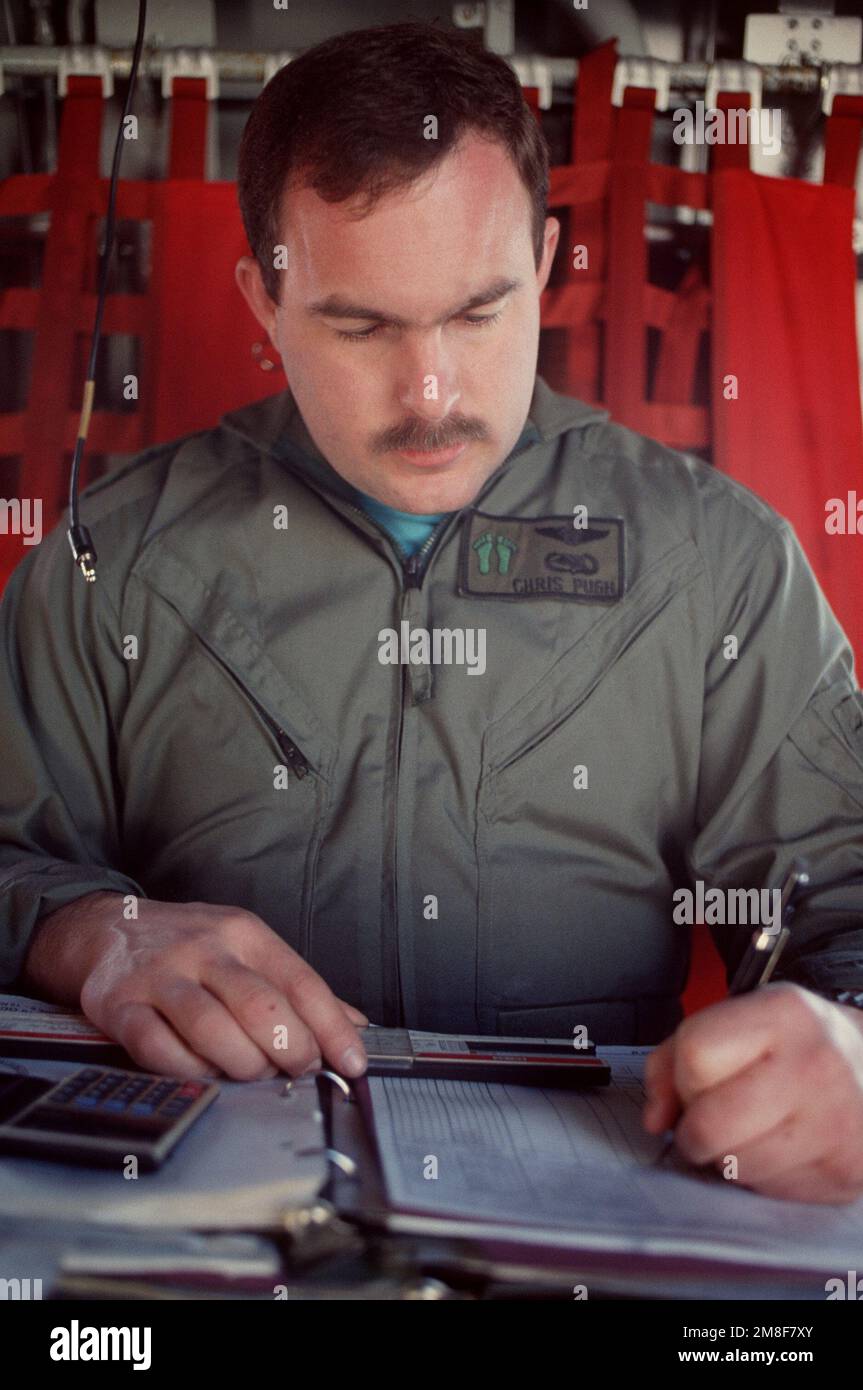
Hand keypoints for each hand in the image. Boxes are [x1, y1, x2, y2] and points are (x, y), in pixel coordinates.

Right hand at [32, 892, 368, 1081]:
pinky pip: (156, 1046)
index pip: (301, 982)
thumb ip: (297, 988)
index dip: (332, 1028)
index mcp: (245, 934)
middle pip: (259, 1006)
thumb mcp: (247, 948)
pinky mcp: (120, 1003)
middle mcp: (204, 949)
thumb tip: (355, 1025)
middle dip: (291, 1050)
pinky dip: (187, 1069)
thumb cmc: (189, 945)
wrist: (108, 927)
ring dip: (242, 1063)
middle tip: (299, 1071)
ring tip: (253, 1074)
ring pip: (211, 1027)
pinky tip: (203, 1074)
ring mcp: (160, 975)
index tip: (353, 1062)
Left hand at [642, 982, 862, 1203]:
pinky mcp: (844, 1174)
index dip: (682, 1077)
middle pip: (709, 1125)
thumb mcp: (739, 1023)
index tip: (696, 1082)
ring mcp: (835, 1125)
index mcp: (783, 1016)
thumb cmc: (795, 1047)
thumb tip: (654, 1119)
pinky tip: (780, 1148)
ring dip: (728, 1158)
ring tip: (752, 1131)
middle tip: (710, 1121)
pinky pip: (768, 1192)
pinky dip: (762, 1177)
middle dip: (695, 1130)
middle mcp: (814, 1068)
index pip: (695, 1057)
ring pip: (734, 1167)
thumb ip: (675, 1058)